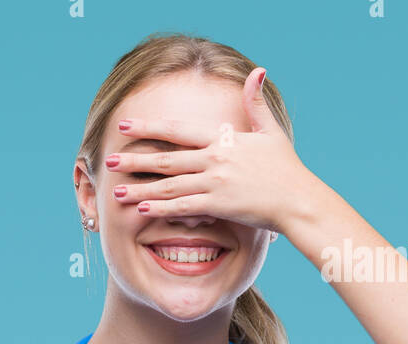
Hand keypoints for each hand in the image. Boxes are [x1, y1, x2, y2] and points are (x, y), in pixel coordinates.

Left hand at [105, 68, 319, 233]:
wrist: (299, 200)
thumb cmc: (286, 169)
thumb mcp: (271, 131)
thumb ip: (256, 104)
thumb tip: (257, 70)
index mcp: (223, 139)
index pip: (177, 129)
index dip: (149, 126)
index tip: (125, 125)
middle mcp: (215, 158)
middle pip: (166, 157)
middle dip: (134, 159)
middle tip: (108, 160)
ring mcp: (216, 182)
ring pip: (169, 185)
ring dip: (140, 189)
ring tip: (115, 191)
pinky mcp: (219, 205)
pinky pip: (183, 206)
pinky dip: (161, 208)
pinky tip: (140, 210)